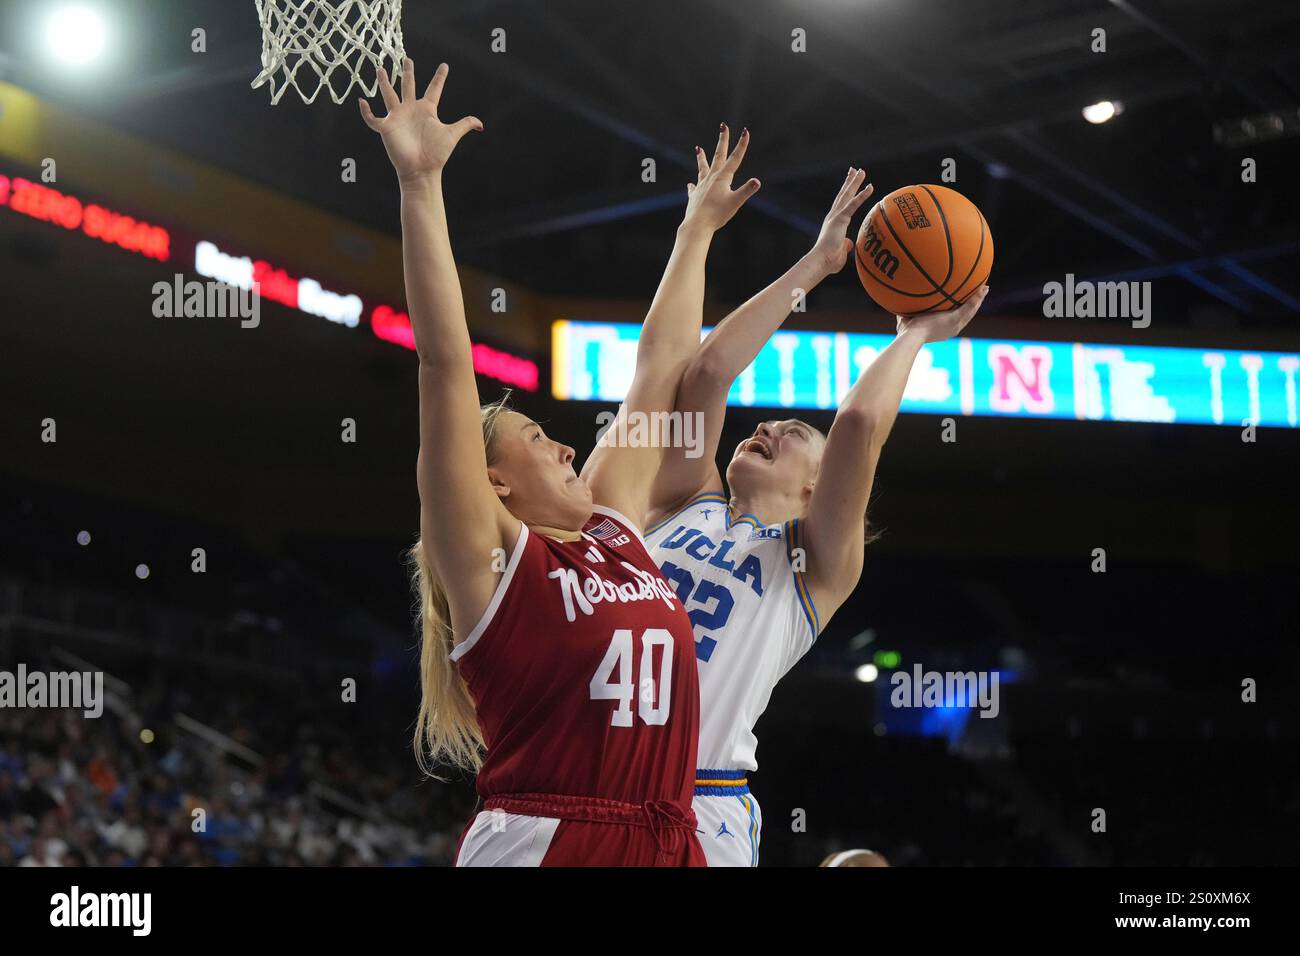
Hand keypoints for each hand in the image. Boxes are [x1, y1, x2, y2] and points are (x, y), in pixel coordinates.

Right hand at [359, 59, 482, 183]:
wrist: (421, 169)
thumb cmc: (436, 154)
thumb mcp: (452, 135)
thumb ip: (464, 125)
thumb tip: (481, 124)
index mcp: (427, 110)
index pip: (433, 89)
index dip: (439, 78)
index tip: (445, 66)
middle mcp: (411, 110)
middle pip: (408, 86)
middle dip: (407, 72)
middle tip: (406, 58)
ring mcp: (398, 117)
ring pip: (388, 94)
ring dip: (384, 82)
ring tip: (380, 67)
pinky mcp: (387, 127)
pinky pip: (373, 119)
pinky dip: (366, 112)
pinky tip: (361, 101)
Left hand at [681, 124, 759, 234]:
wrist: (697, 225)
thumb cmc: (717, 214)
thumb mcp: (735, 202)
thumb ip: (746, 191)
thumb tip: (757, 181)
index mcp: (722, 178)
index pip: (735, 158)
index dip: (742, 144)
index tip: (745, 131)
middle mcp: (711, 178)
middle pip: (718, 156)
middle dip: (723, 140)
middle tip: (723, 126)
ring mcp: (701, 186)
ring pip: (703, 168)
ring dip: (702, 158)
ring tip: (698, 148)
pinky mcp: (694, 196)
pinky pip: (694, 188)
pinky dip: (694, 185)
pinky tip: (691, 184)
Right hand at [809, 168, 873, 274]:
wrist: (821, 262)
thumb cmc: (828, 261)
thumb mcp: (840, 252)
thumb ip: (845, 246)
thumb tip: (849, 244)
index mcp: (833, 222)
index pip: (841, 204)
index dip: (846, 192)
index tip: (850, 182)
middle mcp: (833, 216)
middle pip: (843, 195)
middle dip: (849, 182)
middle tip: (855, 170)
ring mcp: (836, 216)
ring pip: (847, 195)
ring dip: (855, 182)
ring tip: (861, 171)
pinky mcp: (840, 219)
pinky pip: (854, 204)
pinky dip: (862, 195)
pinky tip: (870, 187)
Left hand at [896, 285, 988, 341]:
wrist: (911, 337)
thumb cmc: (906, 333)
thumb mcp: (906, 320)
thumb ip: (906, 312)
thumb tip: (898, 303)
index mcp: (944, 330)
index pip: (956, 318)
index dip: (963, 310)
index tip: (966, 302)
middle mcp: (952, 329)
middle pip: (967, 314)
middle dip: (975, 303)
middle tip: (981, 293)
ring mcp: (955, 326)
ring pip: (971, 310)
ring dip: (979, 299)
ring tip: (985, 288)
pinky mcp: (955, 320)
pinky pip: (968, 307)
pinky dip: (976, 298)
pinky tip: (982, 289)